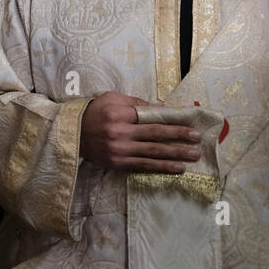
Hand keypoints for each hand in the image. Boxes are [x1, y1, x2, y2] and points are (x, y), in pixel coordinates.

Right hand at [78, 92, 200, 173]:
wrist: (71, 133)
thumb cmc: (93, 112)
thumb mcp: (111, 99)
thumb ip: (135, 102)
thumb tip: (161, 108)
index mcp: (119, 114)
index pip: (151, 118)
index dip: (172, 122)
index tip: (189, 125)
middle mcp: (119, 133)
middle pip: (156, 136)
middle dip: (179, 138)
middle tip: (197, 140)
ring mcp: (118, 150)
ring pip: (152, 153)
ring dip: (175, 155)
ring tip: (192, 156)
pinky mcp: (117, 163)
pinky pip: (142, 166)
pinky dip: (161, 168)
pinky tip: (176, 169)